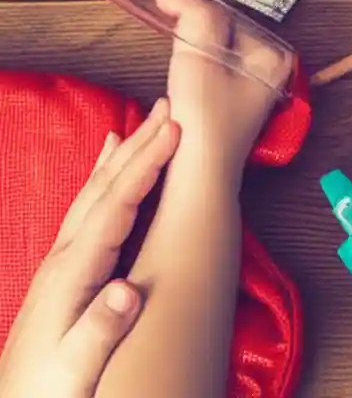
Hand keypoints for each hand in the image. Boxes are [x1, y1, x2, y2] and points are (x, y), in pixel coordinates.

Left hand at [0, 108, 178, 397]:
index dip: (146, 165)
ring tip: (143, 123)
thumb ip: (101, 329)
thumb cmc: (52, 392)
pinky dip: (105, 180)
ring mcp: (63, 262)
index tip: (174, 131)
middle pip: (105, 187)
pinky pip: (91, 210)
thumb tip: (130, 290)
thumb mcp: (78, 368)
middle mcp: (66, 258)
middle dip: (139, 145)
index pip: (116, 205)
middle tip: (169, 107)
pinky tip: (108, 166)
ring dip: (123, 156)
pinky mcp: (67, 271)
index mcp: (74, 274)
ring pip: (96, 194)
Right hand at [154, 0, 289, 170]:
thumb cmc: (206, 118)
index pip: (228, 14)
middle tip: (163, 9)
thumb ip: (194, 15)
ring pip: (213, 49)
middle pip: (222, 31)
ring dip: (188, 40)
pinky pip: (208, 70)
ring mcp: (249, 89)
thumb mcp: (201, 55)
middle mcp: (269, 70)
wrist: (200, 174)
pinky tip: (177, 75)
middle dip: (192, 21)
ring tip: (166, 33)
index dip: (192, 4)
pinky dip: (189, 63)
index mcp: (274, 55)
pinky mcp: (228, 105)